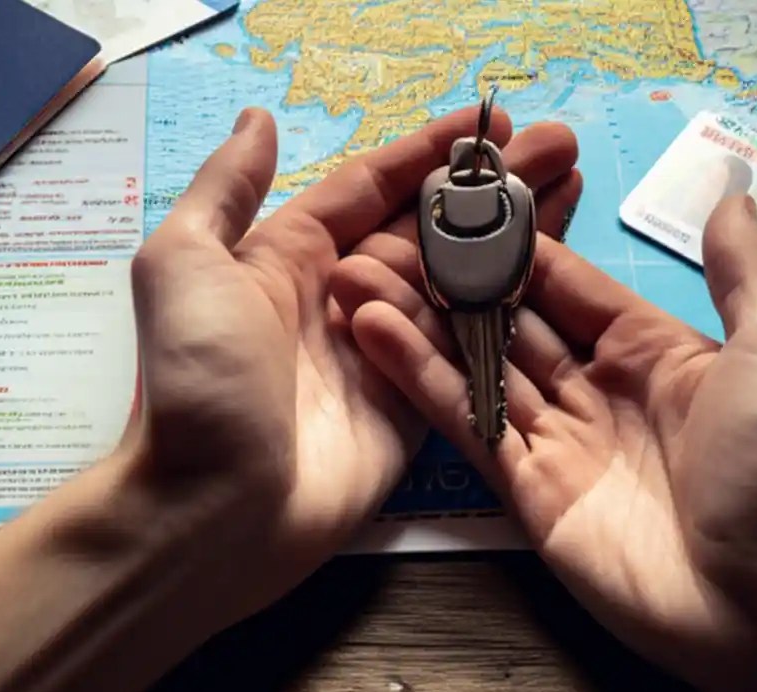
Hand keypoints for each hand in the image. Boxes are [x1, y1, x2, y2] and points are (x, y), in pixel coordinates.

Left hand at [117, 107, 580, 630]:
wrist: (215, 508)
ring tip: (571, 186)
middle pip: (429, 227)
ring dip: (510, 234)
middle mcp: (342, 296)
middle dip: (488, 187)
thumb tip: (258, 116)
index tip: (490, 122)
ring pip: (458, 279)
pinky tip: (556, 269)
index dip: (431, 152)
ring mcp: (384, 351)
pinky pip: (466, 344)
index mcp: (289, 255)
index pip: (372, 187)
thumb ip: (225, 187)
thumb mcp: (185, 263)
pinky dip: (508, 305)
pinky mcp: (416, 403)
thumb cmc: (197, 380)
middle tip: (558, 145)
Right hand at [338, 196, 756, 691]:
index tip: (456, 205)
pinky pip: (465, 424)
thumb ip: (739, 271)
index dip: (512, 245)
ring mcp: (555, 438)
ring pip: (474, 366)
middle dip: (449, 281)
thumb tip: (729, 191)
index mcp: (649, 347)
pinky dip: (419, 380)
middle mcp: (594, 386)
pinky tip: (373, 332)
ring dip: (418, 321)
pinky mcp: (524, 488)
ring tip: (356, 273)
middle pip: (508, 321)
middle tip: (384, 238)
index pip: (566, 283)